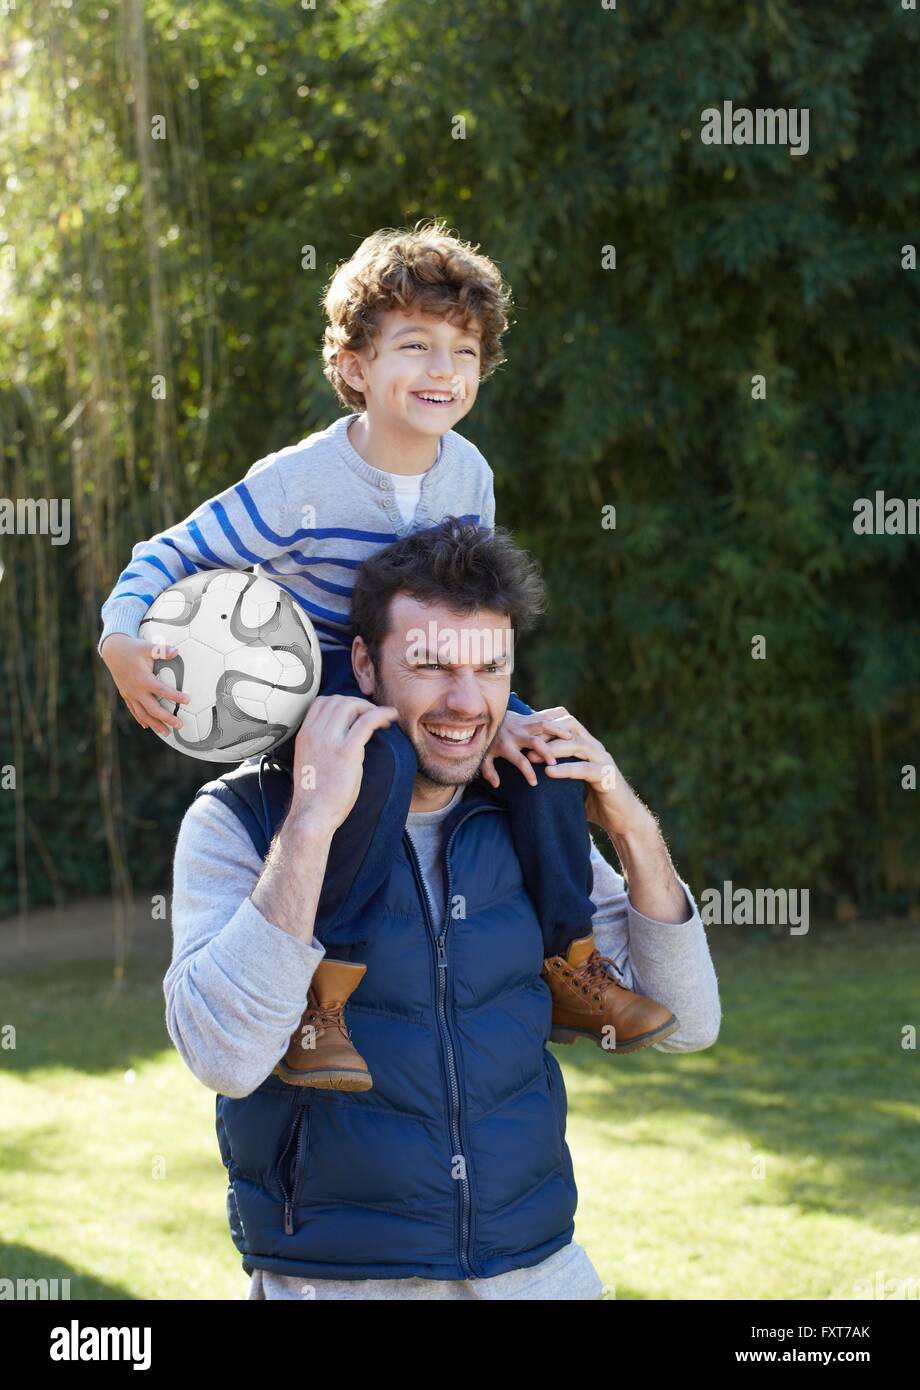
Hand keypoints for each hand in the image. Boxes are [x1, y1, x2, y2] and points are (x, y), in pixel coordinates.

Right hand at [100, 634, 190, 735]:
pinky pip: (134, 710)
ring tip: (166, 732)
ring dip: (155, 724)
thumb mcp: (147, 647)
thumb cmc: (132, 649)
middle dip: (166, 718)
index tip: (187, 700)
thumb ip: (162, 651)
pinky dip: (141, 719)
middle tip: (179, 724)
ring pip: (142, 714)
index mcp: (143, 679)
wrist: (112, 651)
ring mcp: (130, 694)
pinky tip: (147, 726)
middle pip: (152, 709)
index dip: (175, 696)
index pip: (162, 690)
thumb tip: (176, 652)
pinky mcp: (126, 695)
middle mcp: (136, 690)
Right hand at [287, 695, 399, 834]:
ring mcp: (329, 740)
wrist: (312, 815)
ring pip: (352, 706)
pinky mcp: (346, 751)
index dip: (342, 702)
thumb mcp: (311, 760)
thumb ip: (322, 743)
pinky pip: (367, 721)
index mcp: (304, 734)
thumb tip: (346, 734)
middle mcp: (314, 732)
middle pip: (339, 700)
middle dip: (359, 703)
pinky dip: (382, 714)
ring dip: (370, 708)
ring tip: (383, 719)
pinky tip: (392, 717)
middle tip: (372, 716)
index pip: (322, 702)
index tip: (356, 712)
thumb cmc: (315, 794)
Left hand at [479, 706, 574, 789]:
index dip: (528, 772)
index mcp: (506, 746)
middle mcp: (516, 734)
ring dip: (557, 731)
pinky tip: (568, 725)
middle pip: (534, 741)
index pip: (519, 761)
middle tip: (555, 762)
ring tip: (571, 738)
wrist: (488, 717)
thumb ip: (489, 771)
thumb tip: (496, 785)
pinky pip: (545, 716)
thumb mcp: (484, 757)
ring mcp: (524, 724)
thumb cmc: (488, 741)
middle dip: (546, 751)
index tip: (535, 783)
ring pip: (543, 725)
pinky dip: (557, 720)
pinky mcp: (529, 717)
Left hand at [537, 711, 649, 837]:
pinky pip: (585, 769)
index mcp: (587, 746)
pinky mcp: (607, 777)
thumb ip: (558, 772)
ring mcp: (603, 761)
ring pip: (578, 744)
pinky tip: (550, 773)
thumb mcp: (573, 782)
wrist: (623, 818)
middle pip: (571, 726)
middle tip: (525, 743)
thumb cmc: (595, 800)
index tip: (525, 732)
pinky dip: (566, 769)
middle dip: (546, 732)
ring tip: (532, 758)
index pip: (566, 722)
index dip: (546, 723)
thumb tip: (528, 772)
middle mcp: (595, 748)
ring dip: (553, 749)